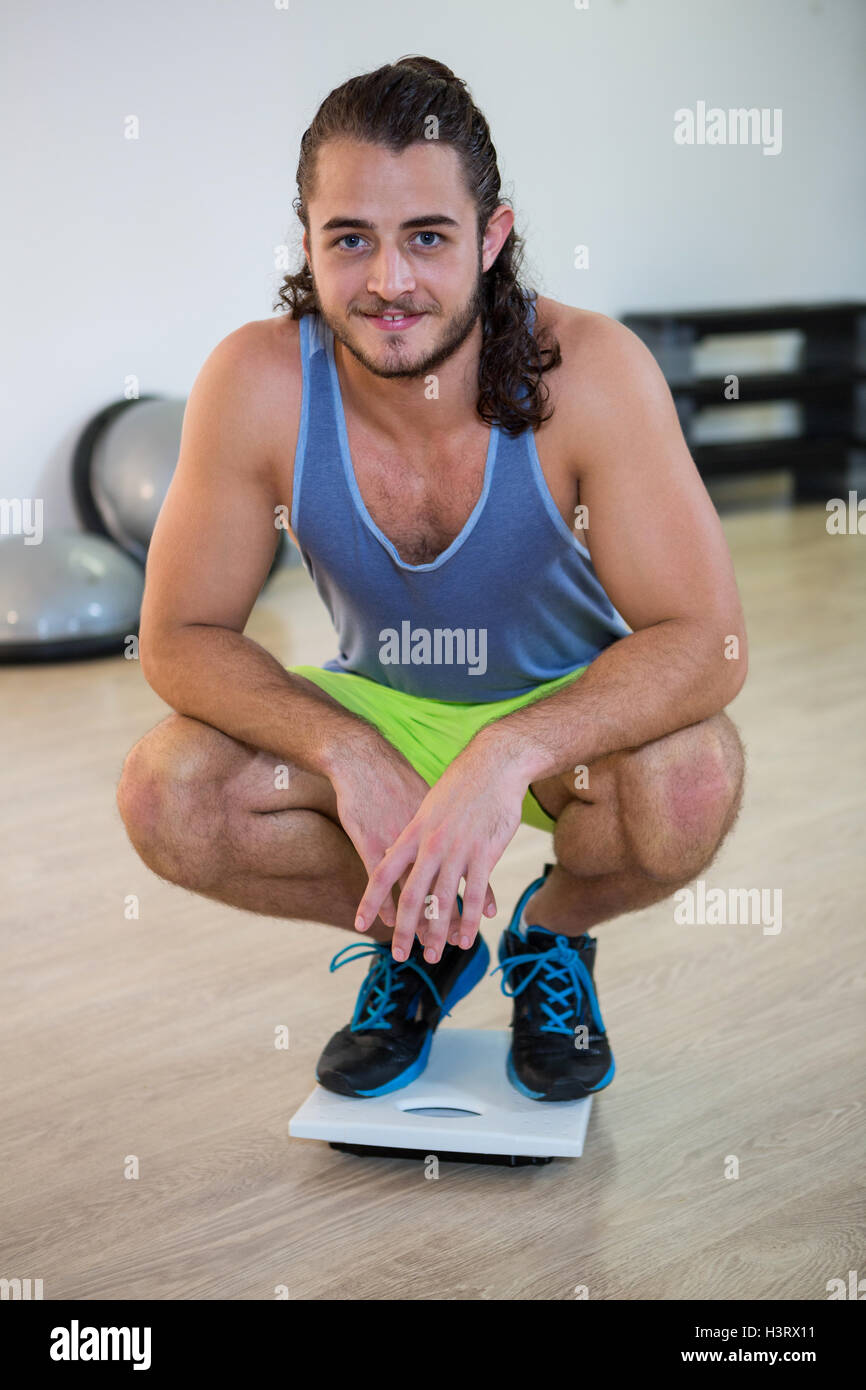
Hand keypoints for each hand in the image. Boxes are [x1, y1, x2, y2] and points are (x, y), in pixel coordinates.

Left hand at [354, 742, 526, 963]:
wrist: (492, 765)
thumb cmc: (459, 785)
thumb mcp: (425, 807)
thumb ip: (411, 835)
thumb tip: (394, 855)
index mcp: (412, 834)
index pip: (382, 873)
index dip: (370, 901)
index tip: (359, 924)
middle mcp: (431, 845)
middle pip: (412, 896)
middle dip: (405, 930)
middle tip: (400, 955)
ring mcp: (458, 851)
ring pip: (443, 901)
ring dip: (438, 933)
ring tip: (435, 955)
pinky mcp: (484, 854)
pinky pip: (474, 895)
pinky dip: (471, 920)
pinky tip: (469, 937)